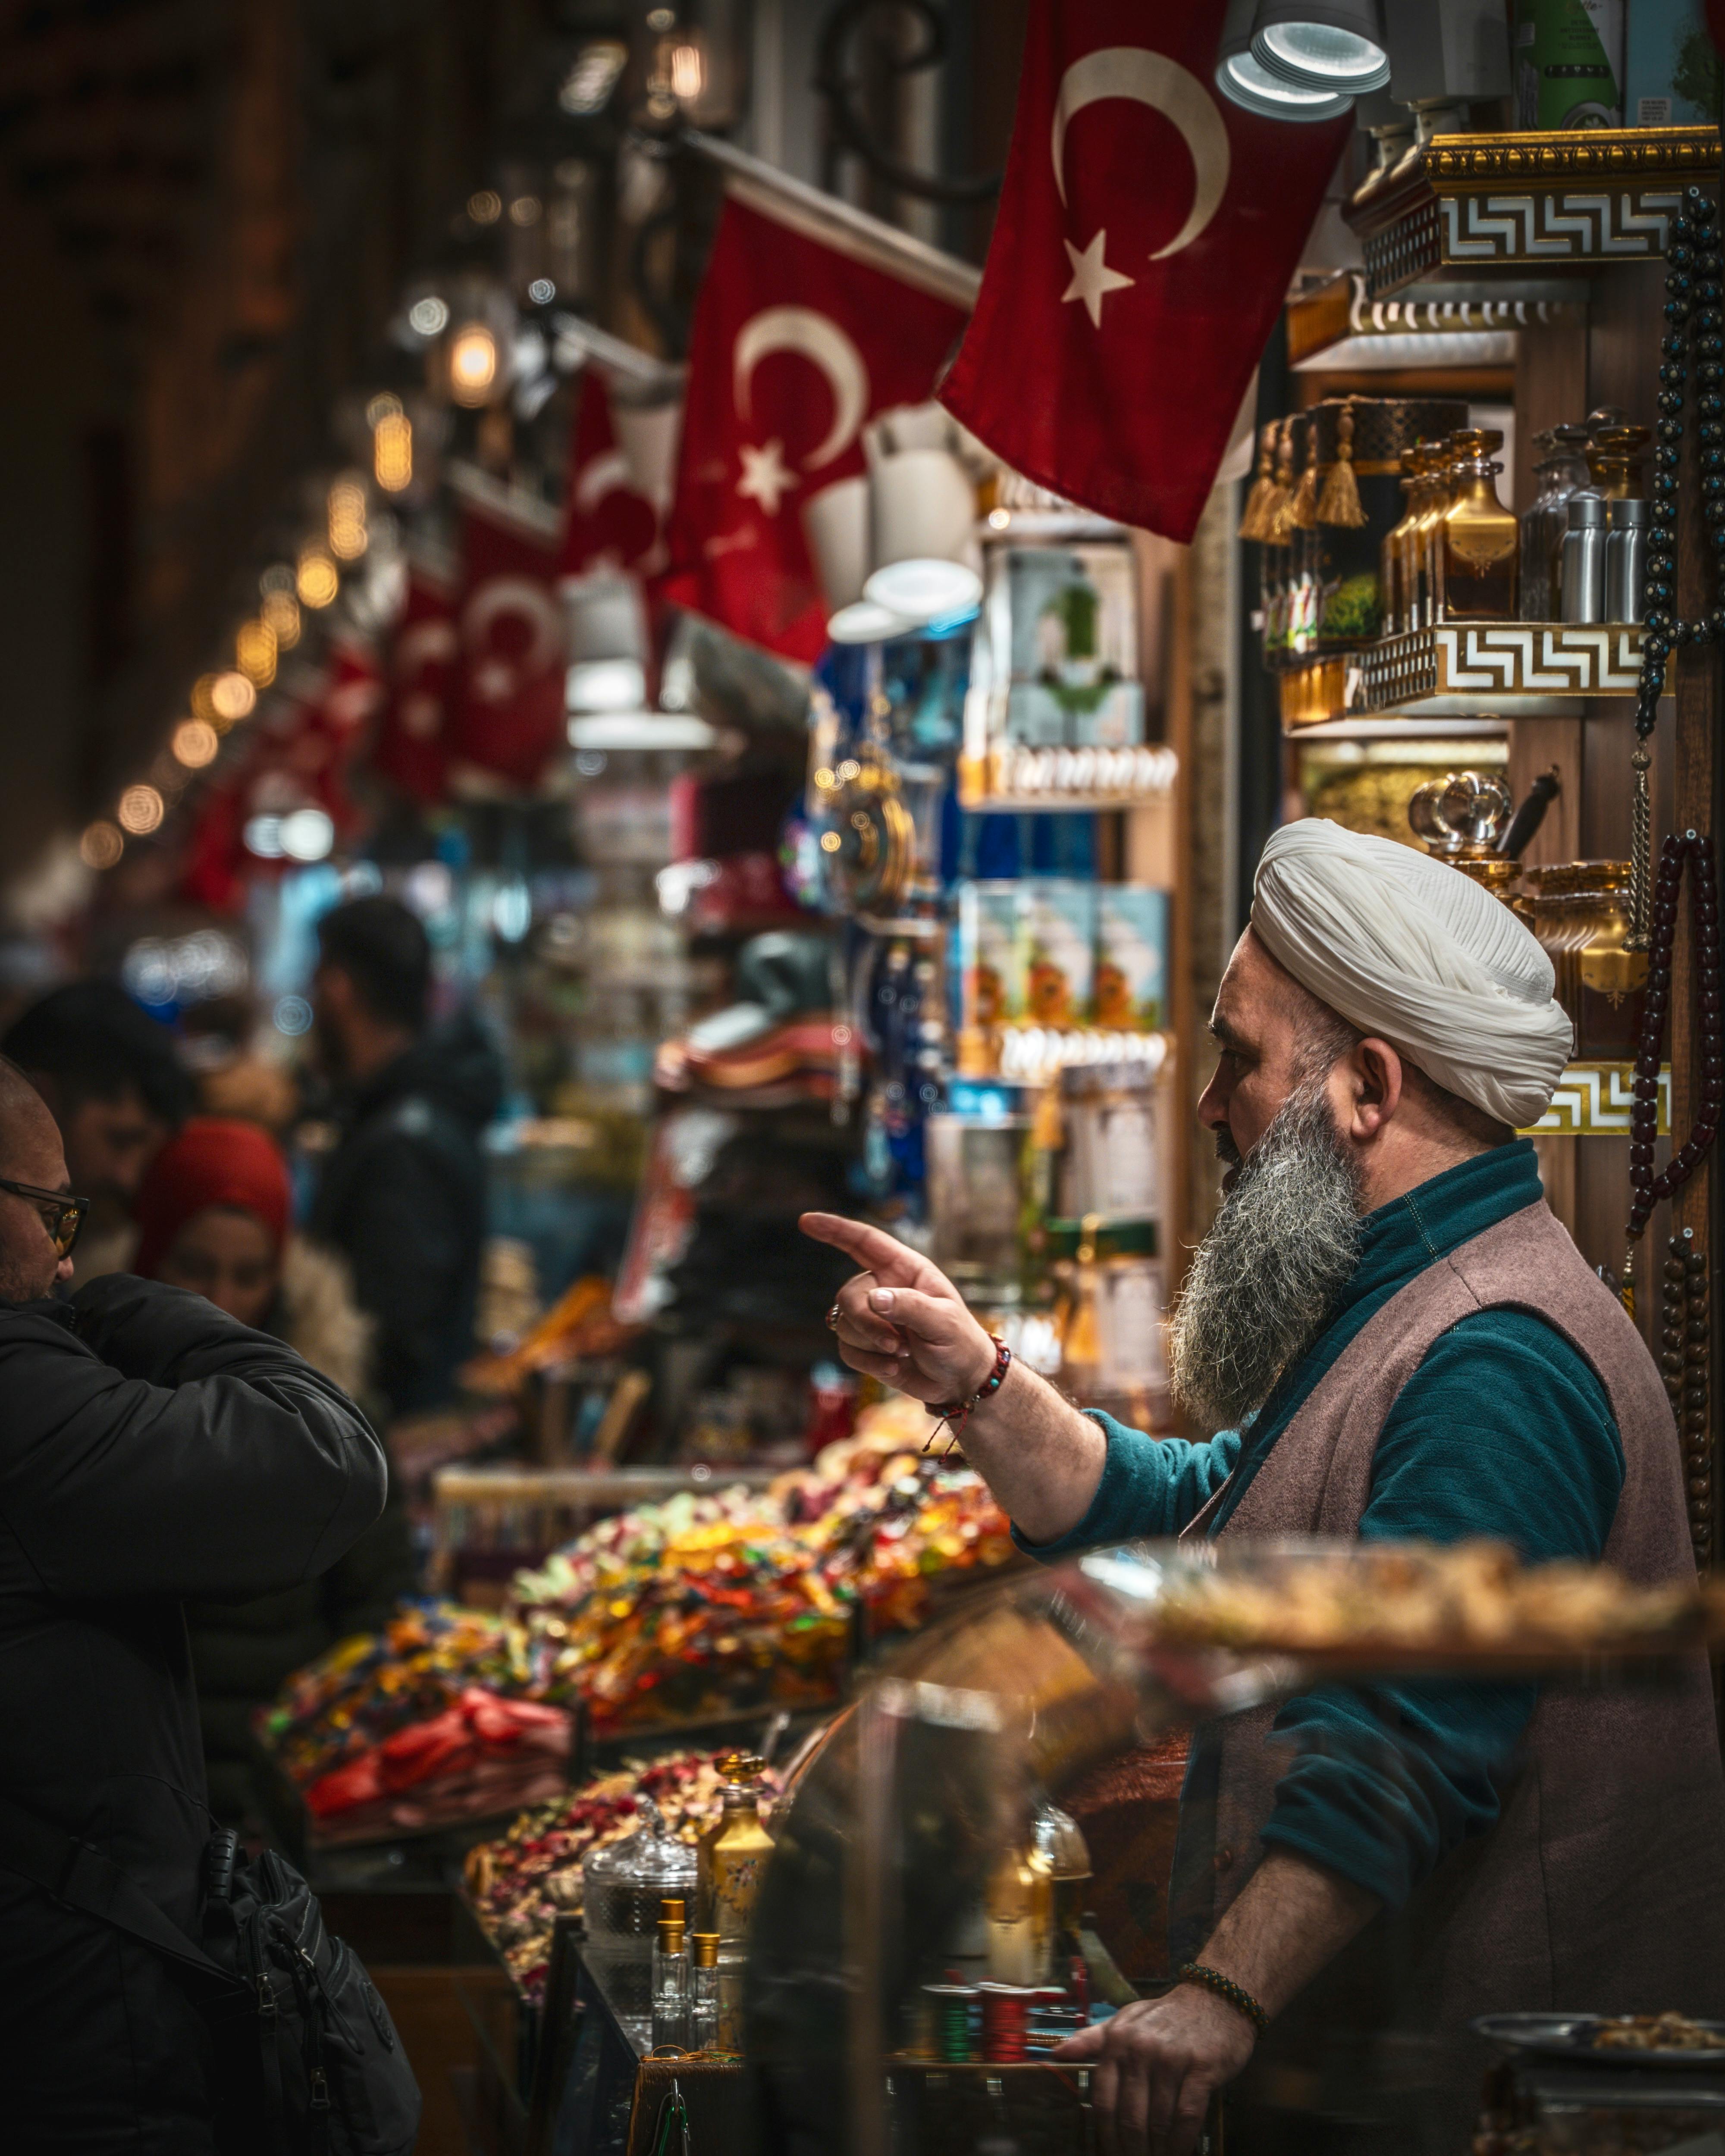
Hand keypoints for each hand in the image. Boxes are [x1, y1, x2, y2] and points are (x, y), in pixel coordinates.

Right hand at [798, 1213, 996, 1406]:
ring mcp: (872, 1317)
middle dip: (866, 1322)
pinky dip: (869, 1362)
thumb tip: (873, 1298)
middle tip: (896, 1344)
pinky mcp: (865, 1345)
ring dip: (871, 1344)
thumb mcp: (944, 1321)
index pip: (864, 1242)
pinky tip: (895, 1367)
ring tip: (903, 1354)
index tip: (806, 1221)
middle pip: (849, 1294)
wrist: (959, 1381)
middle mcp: (883, 1288)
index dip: (834, 1229)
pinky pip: (846, 1349)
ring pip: (844, 1324)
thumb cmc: (959, 1342)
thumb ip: (910, 1306)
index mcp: (904, 1270)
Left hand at [1053, 1987, 1255, 2155]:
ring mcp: (1172, 2059)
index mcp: (1118, 2041)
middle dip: (1131, 2149)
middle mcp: (1141, 2049)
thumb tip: (1057, 2052)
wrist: (1214, 1999)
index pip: (1104, 2100)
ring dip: (1157, 2149)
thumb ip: (1092, 2039)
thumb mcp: (1126, 2021)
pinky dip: (1181, 2141)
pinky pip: (1187, 2115)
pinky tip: (1178, 2152)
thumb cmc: (1166, 2016)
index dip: (1106, 2136)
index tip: (1110, 2154)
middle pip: (1130, 2117)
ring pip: (1159, 2120)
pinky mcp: (1202, 2068)